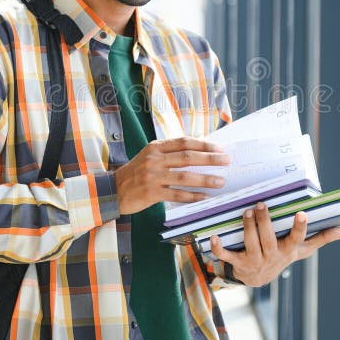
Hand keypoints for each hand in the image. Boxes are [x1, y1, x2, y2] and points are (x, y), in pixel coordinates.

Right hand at [114, 137, 229, 214]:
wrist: (113, 190)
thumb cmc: (136, 173)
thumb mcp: (149, 156)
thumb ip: (170, 153)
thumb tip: (199, 153)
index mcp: (155, 147)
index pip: (184, 142)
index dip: (204, 144)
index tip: (219, 147)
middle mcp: (154, 159)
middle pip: (188, 157)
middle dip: (210, 158)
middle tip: (226, 160)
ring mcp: (152, 176)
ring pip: (184, 176)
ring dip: (205, 179)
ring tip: (220, 181)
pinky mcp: (151, 193)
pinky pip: (177, 194)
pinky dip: (193, 196)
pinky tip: (204, 197)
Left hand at [209, 203, 339, 286]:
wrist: (258, 278)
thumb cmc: (283, 255)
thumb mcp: (302, 250)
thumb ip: (321, 239)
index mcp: (288, 250)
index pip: (297, 239)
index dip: (299, 228)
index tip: (301, 213)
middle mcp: (272, 256)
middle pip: (269, 240)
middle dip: (265, 223)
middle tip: (262, 205)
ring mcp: (254, 261)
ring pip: (250, 244)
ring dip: (247, 228)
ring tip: (246, 212)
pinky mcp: (238, 264)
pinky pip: (227, 257)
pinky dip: (218, 248)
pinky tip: (212, 237)